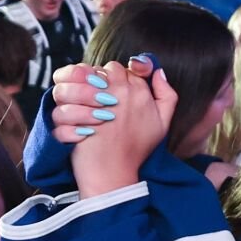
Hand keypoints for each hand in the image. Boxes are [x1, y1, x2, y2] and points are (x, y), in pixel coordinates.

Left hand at [50, 56, 177, 197]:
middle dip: (103, 79)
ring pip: (91, 74)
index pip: (129, 69)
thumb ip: (167, 94)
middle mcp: (123, 91)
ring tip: (85, 99)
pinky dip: (72, 90)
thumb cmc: (136, 150)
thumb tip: (159, 72)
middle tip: (99, 96)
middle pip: (109, 69)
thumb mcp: (162, 124)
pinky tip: (74, 104)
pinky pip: (74, 85)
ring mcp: (102, 98)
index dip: (120, 79)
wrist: (112, 172)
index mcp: (142, 91)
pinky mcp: (83, 106)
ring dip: (86, 83)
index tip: (114, 92)